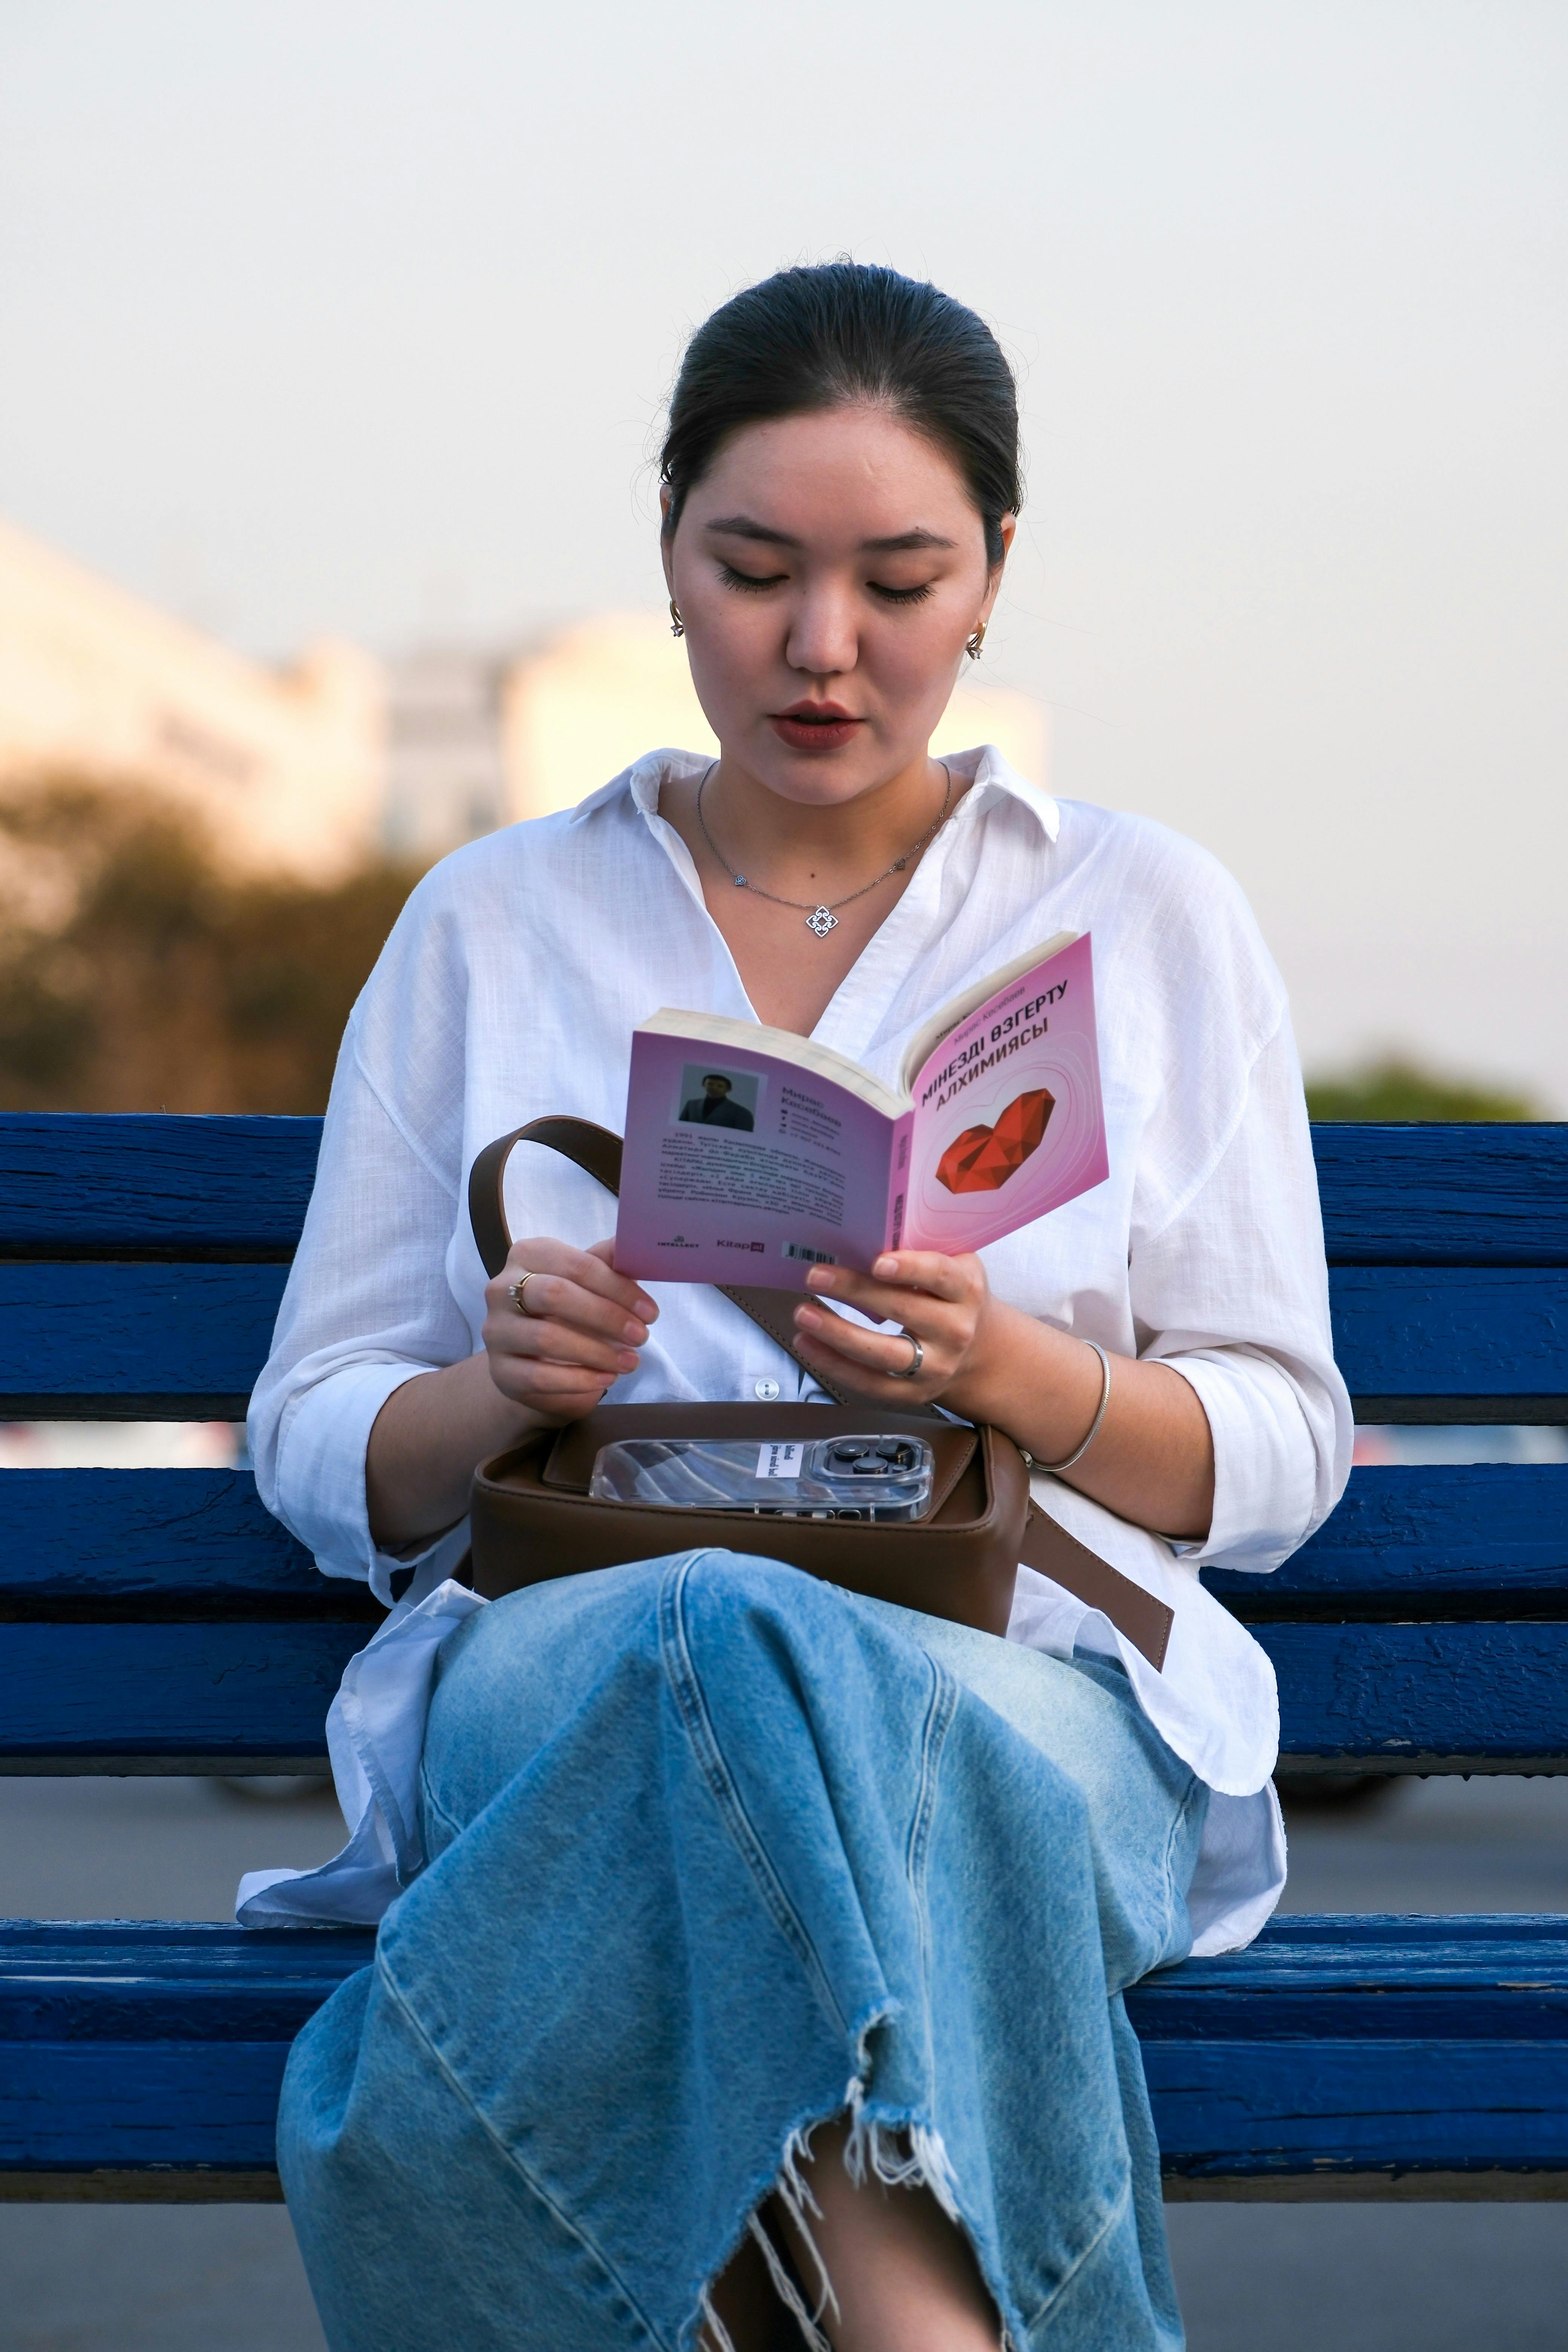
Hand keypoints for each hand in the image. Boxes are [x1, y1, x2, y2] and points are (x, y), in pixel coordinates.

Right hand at [482, 1237, 657, 1423]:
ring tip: (630, 1361)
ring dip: (597, 1352)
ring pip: (546, 1338)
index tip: (650, 1312)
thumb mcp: (586, 1283)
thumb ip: (607, 1264)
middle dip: (606, 1316)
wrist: (531, 1359)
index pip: (577, 1265)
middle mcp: (502, 1289)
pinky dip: (579, 1379)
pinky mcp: (500, 1371)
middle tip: (641, 1336)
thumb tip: (637, 1243)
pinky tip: (606, 1378)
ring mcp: (496, 1331)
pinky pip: (540, 1376)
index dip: (618, 1288)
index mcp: (528, 1255)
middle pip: (555, 1295)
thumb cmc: (565, 1311)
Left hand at [790, 1249, 995, 1409]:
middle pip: (903, 1311)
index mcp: (965, 1290)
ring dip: (837, 1334)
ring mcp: (935, 1366)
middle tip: (815, 1275)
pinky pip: (870, 1384)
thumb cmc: (951, 1297)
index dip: (910, 1269)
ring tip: (804, 1314)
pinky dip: (835, 1365)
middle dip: (855, 1291)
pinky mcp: (914, 1393)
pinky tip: (808, 1344)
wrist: (978, 1350)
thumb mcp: (953, 1267)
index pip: (940, 1276)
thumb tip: (859, 1233)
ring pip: (883, 1354)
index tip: (877, 1262)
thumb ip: (920, 1251)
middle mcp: (955, 1330)